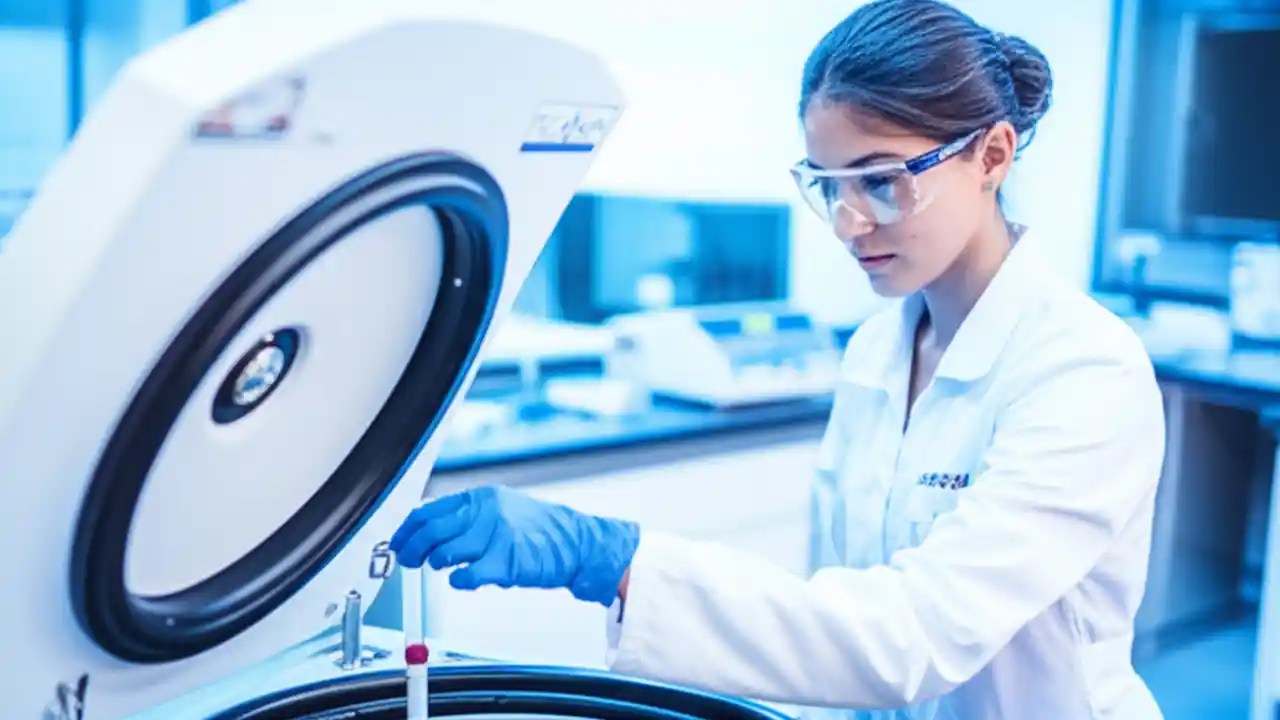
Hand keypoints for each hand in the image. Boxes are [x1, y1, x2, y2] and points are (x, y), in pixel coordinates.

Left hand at [388, 485, 639, 605]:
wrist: (576, 544)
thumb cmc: (536, 531)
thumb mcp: (499, 511)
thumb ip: (466, 518)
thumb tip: (426, 531)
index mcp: (481, 497)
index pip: (429, 510)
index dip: (407, 529)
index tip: (397, 542)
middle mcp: (487, 511)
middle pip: (431, 531)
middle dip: (412, 549)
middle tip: (409, 561)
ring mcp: (497, 535)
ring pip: (445, 552)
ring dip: (438, 564)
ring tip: (445, 567)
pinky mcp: (506, 561)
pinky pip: (467, 574)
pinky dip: (459, 580)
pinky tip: (463, 580)